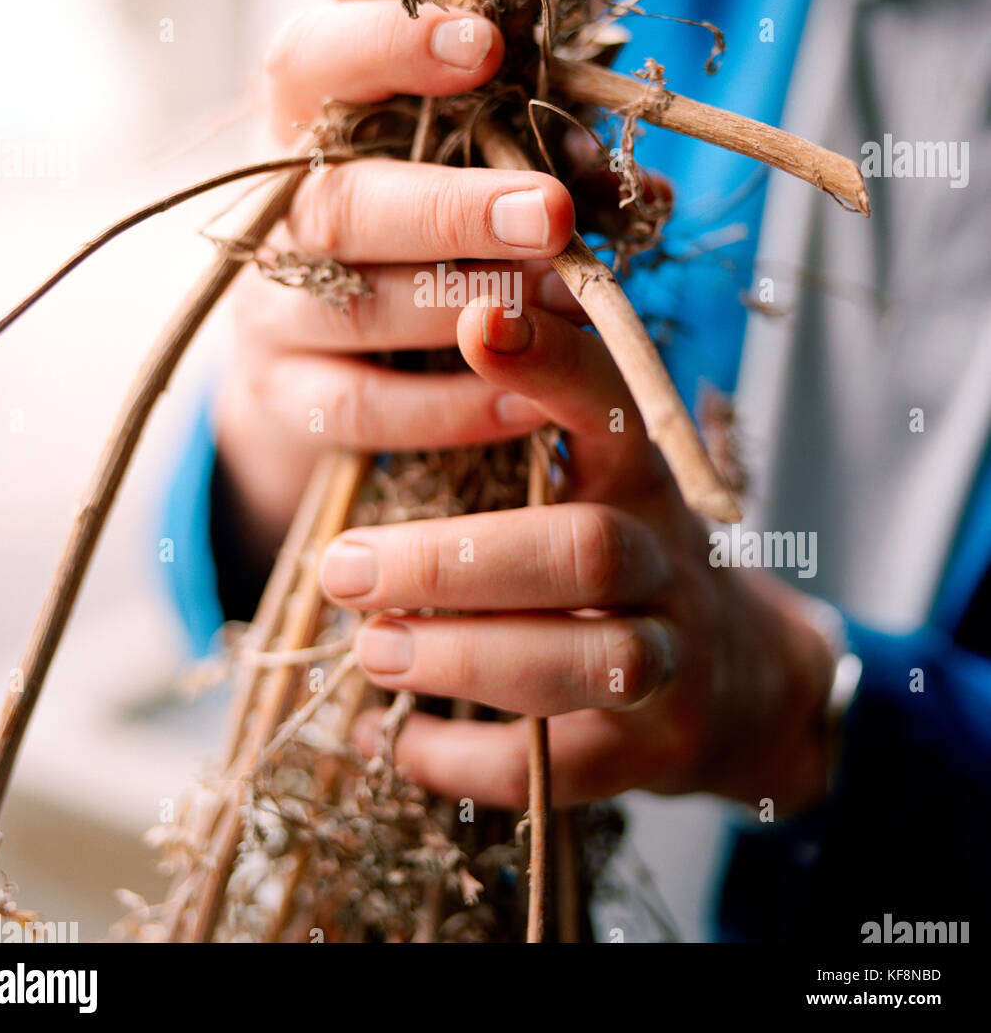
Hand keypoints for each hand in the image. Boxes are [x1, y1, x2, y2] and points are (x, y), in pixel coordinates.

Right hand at [215, 0, 579, 563]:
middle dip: (454, 209)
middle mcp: (272, 216)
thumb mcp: (449, 183)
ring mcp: (266, 310)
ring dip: (468, 305)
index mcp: (305, 129)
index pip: (311, 62)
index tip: (485, 45)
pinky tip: (527, 402)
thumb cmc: (407, 244)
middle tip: (551, 213)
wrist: (313, 368)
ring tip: (565, 304)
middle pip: (342, 203)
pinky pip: (363, 406)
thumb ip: (531, 167)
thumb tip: (645, 192)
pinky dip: (452, 405)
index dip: (388, 45)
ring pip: (355, 306)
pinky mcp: (280, 396)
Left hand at [319, 294, 835, 816]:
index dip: (552, 364)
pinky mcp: (648, 757)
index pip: (612, 405)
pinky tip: (395, 740)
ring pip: (583, 660)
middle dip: (454, 561)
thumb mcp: (603, 479)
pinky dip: (460, 759)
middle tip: (344, 568)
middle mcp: (667, 561)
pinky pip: (553, 771)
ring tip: (371, 649)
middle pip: (582, 551)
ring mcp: (672, 665)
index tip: (477, 318)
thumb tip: (449, 320)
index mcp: (642, 476)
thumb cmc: (631, 556)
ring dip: (462, 657)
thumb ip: (539, 419)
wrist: (745, 686)